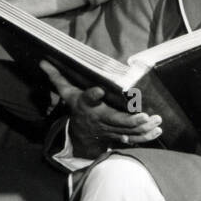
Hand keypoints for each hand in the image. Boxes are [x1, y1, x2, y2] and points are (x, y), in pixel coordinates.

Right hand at [41, 61, 161, 157]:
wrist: (78, 136)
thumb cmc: (76, 108)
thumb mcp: (66, 93)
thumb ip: (58, 78)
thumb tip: (43, 61)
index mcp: (86, 105)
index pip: (87, 99)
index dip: (92, 94)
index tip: (99, 89)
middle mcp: (98, 118)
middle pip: (115, 120)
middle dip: (130, 120)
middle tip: (145, 116)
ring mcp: (109, 130)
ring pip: (127, 131)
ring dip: (143, 128)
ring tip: (156, 121)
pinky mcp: (117, 136)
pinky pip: (132, 139)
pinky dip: (145, 137)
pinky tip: (157, 131)